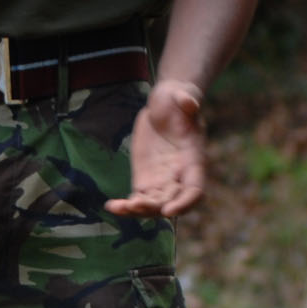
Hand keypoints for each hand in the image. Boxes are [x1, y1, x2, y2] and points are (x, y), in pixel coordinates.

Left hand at [108, 79, 208, 218]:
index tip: (169, 211)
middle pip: (170, 202)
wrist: (164, 106)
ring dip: (138, 211)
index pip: (195, 189)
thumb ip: (187, 100)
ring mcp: (162, 181)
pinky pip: (138, 199)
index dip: (185, 203)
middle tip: (135, 205)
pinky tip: (111, 206)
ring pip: (153, 206)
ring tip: (119, 208)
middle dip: (154, 208)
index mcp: (193, 160)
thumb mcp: (182, 97)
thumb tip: (190, 101)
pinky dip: (126, 206)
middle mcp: (179, 176)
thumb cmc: (177, 100)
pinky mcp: (146, 180)